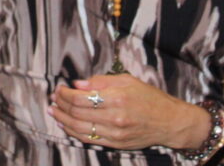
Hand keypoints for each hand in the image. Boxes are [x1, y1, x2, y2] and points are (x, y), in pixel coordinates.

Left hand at [48, 73, 206, 150]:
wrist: (169, 122)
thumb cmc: (150, 98)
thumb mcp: (127, 80)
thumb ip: (100, 81)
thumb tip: (78, 84)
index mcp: (117, 98)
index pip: (81, 98)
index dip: (65, 94)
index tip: (59, 89)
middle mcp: (115, 117)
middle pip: (77, 113)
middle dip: (61, 105)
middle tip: (53, 99)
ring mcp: (115, 133)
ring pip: (80, 128)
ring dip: (63, 120)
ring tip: (54, 112)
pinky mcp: (116, 144)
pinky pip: (89, 139)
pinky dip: (74, 132)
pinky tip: (67, 125)